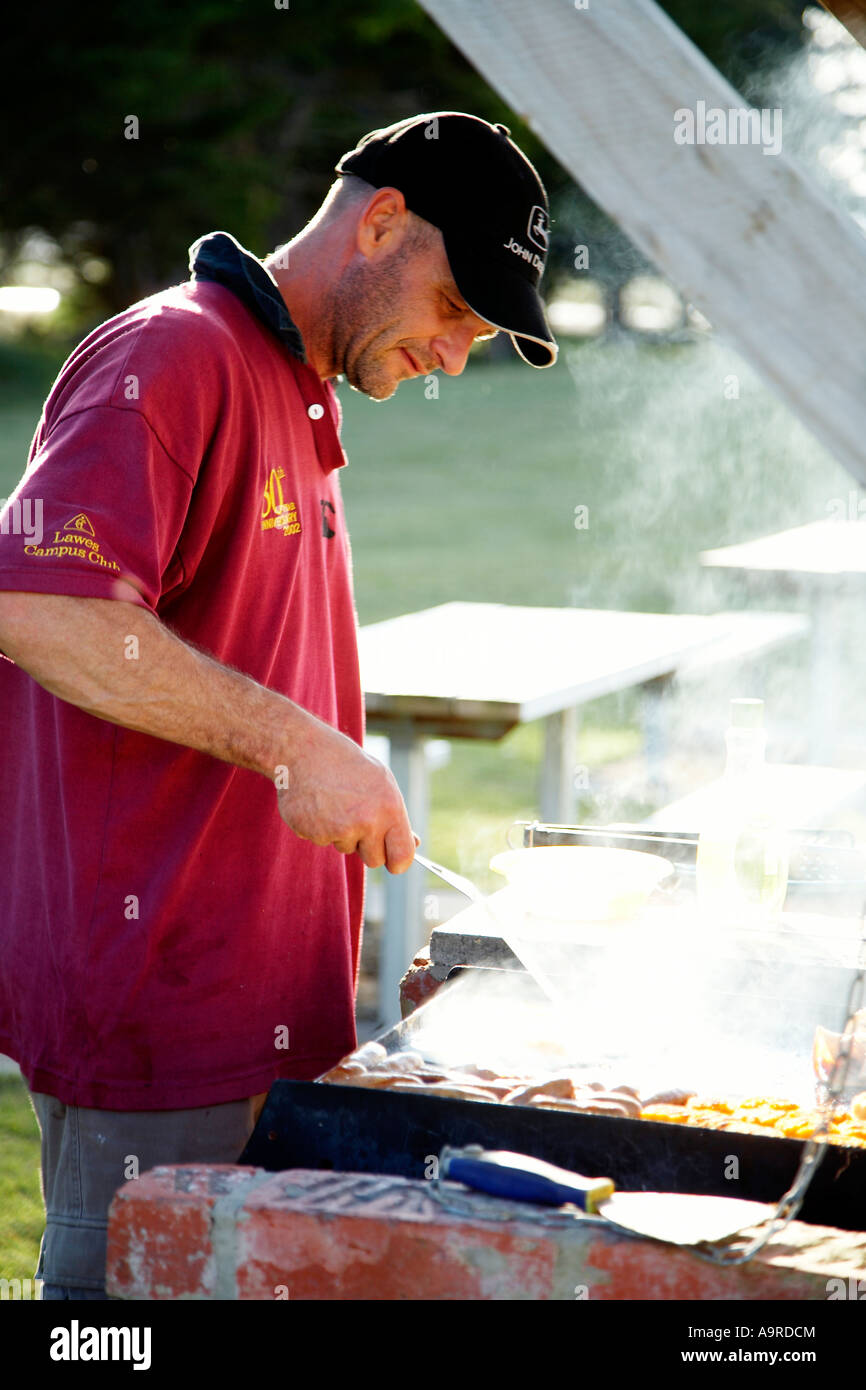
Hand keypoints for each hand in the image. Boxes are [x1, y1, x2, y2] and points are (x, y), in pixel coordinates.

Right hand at [275, 717, 416, 871]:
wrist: (305, 750)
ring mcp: (338, 829)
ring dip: (342, 833)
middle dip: (368, 847)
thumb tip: (414, 844)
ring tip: (335, 802)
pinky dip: (320, 828)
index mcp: (389, 809)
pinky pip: (323, 841)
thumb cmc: (348, 766)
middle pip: (374, 860)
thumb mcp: (381, 783)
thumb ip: (396, 816)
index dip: (398, 862)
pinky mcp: (314, 833)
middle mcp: (366, 822)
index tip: (394, 862)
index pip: (402, 856)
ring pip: (347, 849)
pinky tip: (318, 804)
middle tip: (357, 819)